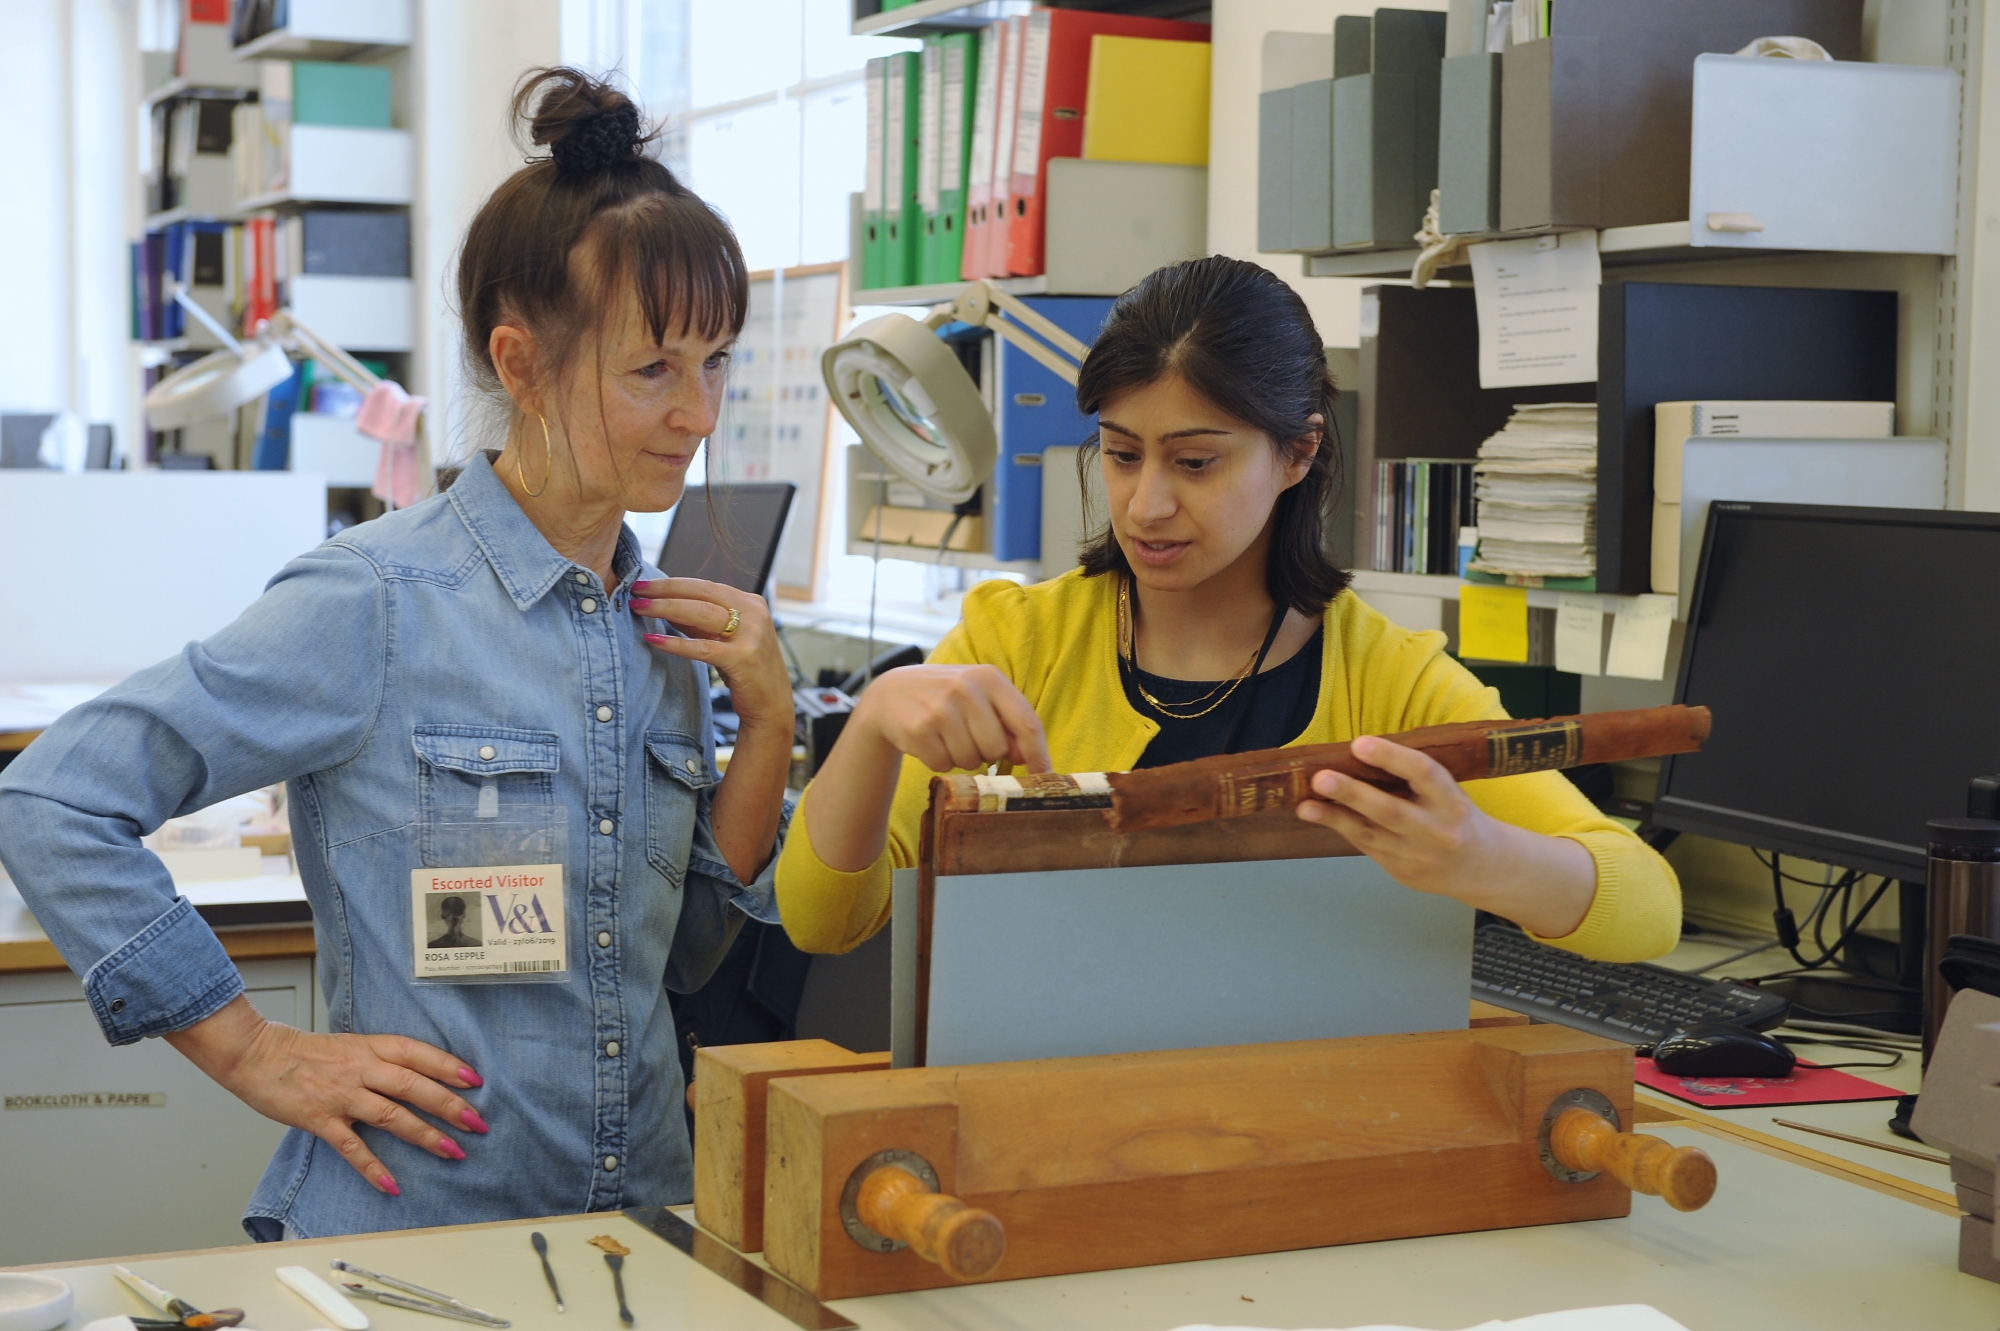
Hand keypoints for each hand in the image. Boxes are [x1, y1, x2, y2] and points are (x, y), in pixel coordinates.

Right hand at [165, 995, 485, 1195]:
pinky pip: (353, 1147)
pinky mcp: (321, 1119)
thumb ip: (380, 1058)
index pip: (419, 1054)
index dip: (449, 1067)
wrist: (257, 1054)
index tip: (476, 1081)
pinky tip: (392, 1185)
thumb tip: (416, 1075)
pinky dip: (373, 1168)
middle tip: (478, 1123)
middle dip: (450, 1105)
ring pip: (392, 1115)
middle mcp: (362, 1069)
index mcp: (370, 1047)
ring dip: (425, 1135)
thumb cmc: (304, 1051)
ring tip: (452, 1152)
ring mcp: (342, 1095)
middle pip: (414, 1086)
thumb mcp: (351, 1045)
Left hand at [634, 578, 791, 731]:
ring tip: (640, 609)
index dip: (672, 583)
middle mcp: (754, 613)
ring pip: (700, 613)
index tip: (644, 584)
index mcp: (751, 603)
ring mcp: (751, 635)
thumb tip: (665, 605)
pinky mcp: (743, 659)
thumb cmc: (746, 670)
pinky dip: (676, 643)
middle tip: (636, 592)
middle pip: (701, 594)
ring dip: (665, 609)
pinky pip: (702, 647)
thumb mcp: (726, 638)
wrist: (771, 705)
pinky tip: (654, 639)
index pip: (705, 585)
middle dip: (664, 591)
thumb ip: (701, 621)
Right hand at [850, 664, 1051, 773]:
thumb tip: (1025, 756)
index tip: (1044, 775)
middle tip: (967, 736)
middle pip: (997, 749)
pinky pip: (944, 765)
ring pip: (971, 761)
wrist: (890, 693)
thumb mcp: (978, 696)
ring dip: (961, 757)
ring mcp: (940, 709)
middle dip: (986, 752)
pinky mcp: (918, 730)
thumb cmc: (945, 697)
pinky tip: (930, 740)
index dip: (1038, 754)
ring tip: (946, 736)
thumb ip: (1006, 721)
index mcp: (989, 677)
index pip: (1027, 722)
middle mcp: (966, 689)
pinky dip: (939, 760)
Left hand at [1293, 734, 1595, 935]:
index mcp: (1452, 801)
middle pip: (1391, 811)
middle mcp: (1437, 830)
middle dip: (1353, 794)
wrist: (1482, 867)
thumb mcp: (1447, 793)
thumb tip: (1358, 755)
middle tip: (1321, 778)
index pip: (1423, 773)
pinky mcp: (1404, 873)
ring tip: (1306, 804)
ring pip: (1371, 835)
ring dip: (1334, 818)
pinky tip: (1321, 816)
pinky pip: (1369, 848)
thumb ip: (1413, 779)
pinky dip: (1344, 829)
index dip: (1392, 757)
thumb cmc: (1455, 816)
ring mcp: (1420, 856)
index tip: (1361, 744)